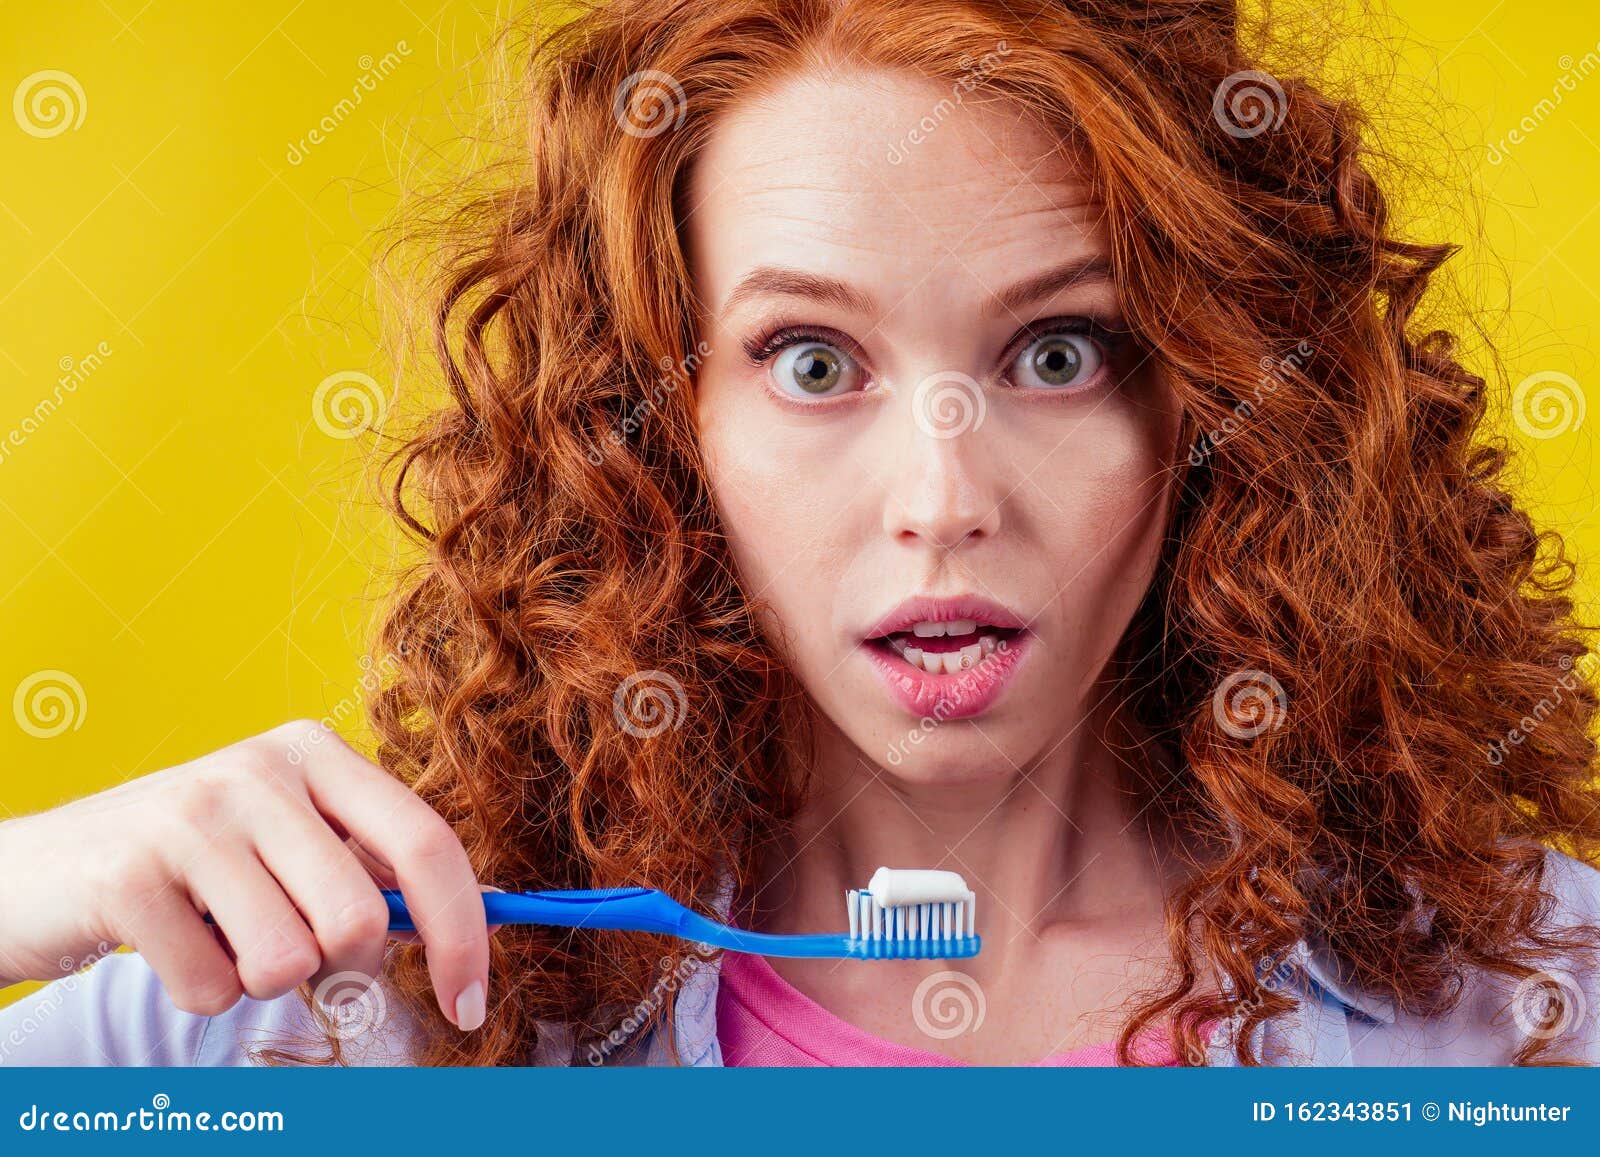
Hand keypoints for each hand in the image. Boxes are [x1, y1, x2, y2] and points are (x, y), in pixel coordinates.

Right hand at [0, 719, 490, 1030]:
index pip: (425, 842)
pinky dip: (200, 990)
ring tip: (219, 934)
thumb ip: (371, 870)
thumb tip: (476, 920)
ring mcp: (190, 815)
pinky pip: (212, 988)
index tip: (472, 1002)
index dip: (462, 932)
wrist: (41, 869)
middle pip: (359, 917)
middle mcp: (259, 768)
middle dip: (337, 964)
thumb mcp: (289, 841)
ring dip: (260, 977)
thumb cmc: (194, 865)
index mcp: (316, 752)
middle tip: (287, 946)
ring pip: (289, 960)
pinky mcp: (128, 875)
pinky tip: (171, 943)